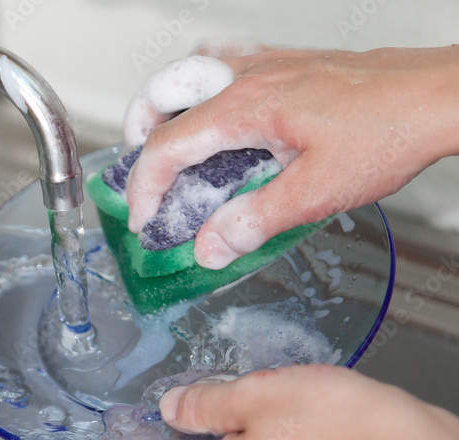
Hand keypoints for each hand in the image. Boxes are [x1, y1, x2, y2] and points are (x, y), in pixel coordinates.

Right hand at [123, 45, 458, 268]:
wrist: (439, 96)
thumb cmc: (388, 132)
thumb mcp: (316, 192)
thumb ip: (254, 221)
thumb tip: (208, 247)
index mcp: (244, 107)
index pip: (167, 146)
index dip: (145, 189)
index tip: (146, 221)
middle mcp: (248, 77)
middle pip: (163, 96)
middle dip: (138, 137)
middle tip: (144, 178)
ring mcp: (268, 66)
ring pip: (190, 74)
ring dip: (167, 110)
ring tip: (171, 147)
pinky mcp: (289, 66)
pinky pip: (226, 65)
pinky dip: (205, 92)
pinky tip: (222, 118)